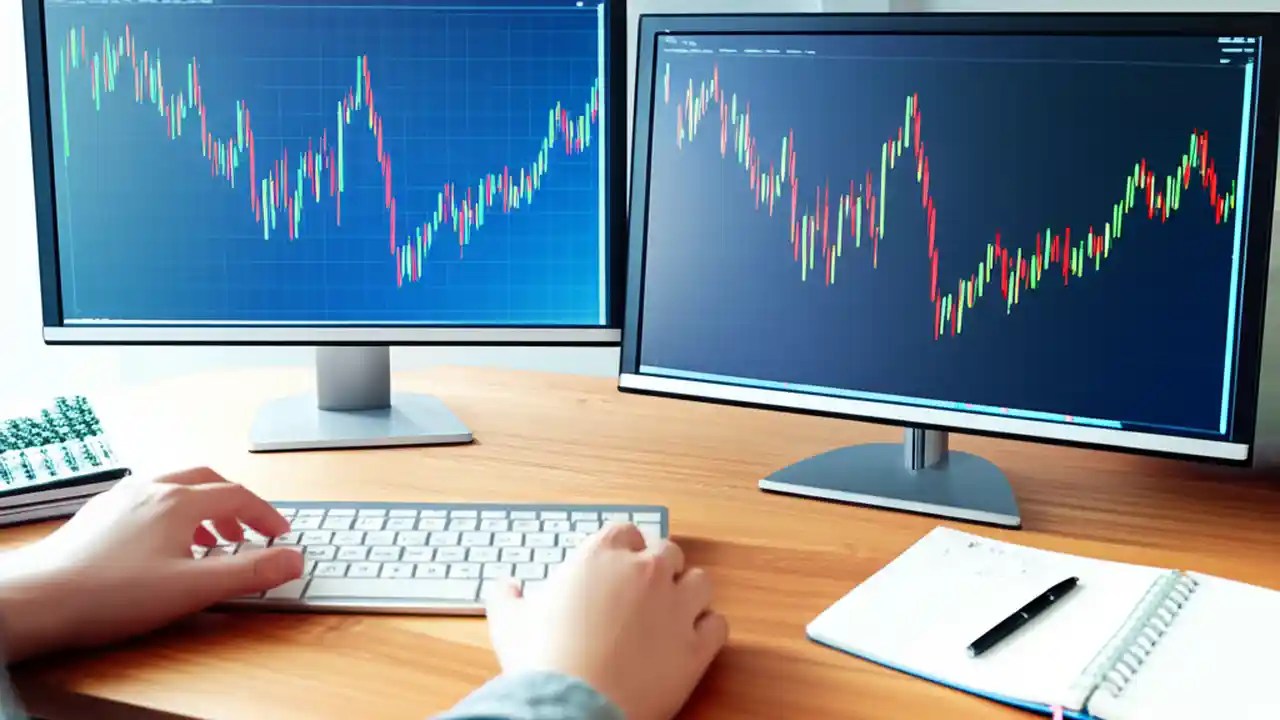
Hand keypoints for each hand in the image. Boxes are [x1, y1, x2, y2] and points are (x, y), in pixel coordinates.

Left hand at [0, 468, 302, 661]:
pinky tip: (162, 545)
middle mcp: (150, 490)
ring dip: (202, 507)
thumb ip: (248, 573)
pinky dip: (171, 513)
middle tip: (249, 530)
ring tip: (209, 539)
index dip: (265, 515)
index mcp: (178, 502)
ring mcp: (120, 499)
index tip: (278, 535)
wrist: (36, 599)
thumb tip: (294, 559)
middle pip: (206, 480)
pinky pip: (146, 500)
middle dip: (235, 503)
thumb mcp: (192, 588)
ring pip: (174, 487)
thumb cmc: (110, 594)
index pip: (237, 495)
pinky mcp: (98, 515)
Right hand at [485, 524, 727, 719]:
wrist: (573, 707)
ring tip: (672, 609)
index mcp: (602, 556)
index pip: (625, 530)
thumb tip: (505, 588)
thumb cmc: (542, 662)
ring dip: (688, 591)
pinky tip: (691, 638)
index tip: (617, 562)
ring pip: (699, 580)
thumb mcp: (509, 622)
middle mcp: (645, 572)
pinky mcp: (696, 646)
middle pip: (667, 550)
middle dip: (657, 566)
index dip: (622, 547)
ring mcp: (676, 607)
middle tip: (644, 588)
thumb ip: (507, 597)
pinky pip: (718, 624)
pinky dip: (707, 629)